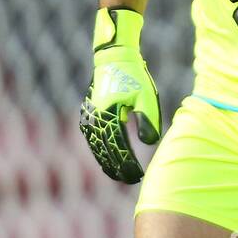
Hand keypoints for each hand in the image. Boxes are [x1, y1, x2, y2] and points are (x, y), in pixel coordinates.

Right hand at [80, 7, 160, 183]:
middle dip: (118, 167)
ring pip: (96, 147)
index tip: (138, 176)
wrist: (114, 57)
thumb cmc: (134, 77)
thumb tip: (148, 143)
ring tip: (119, 175)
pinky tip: (108, 161)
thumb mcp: (147, 97)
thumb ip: (149, 120)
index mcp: (109, 115)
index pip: (119, 147)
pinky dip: (100, 151)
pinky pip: (92, 138)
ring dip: (107, 162)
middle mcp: (94, 118)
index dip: (128, 164)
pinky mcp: (88, 114)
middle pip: (105, 151)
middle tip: (131, 180)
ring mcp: (88, 116)